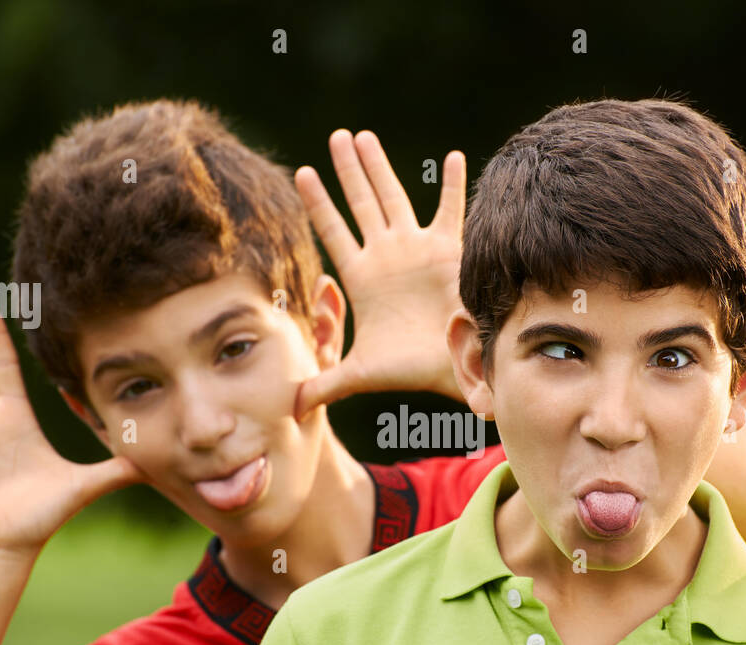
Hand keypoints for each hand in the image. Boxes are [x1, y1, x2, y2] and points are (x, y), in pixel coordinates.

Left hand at [294, 129, 466, 418]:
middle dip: (349, 171)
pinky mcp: (449, 251)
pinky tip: (456, 156)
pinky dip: (455, 184)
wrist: (454, 368)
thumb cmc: (411, 369)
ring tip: (365, 136)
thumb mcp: (359, 373)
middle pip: (361, 204)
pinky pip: (451, 211)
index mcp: (363, 278)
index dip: (318, 204)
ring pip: (395, 197)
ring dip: (380, 167)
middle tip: (337, 136)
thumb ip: (325, 382)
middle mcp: (388, 257)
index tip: (301, 172)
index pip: (333, 232)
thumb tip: (290, 406)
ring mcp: (417, 250)